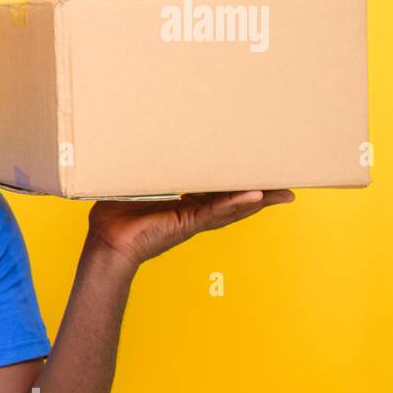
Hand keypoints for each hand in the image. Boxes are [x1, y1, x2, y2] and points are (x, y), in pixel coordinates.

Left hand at [87, 189, 294, 269]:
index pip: (217, 193)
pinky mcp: (186, 224)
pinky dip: (234, 204)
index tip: (257, 174)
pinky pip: (214, 212)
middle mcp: (193, 214)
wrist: (105, 244)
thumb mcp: (131, 188)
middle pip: (234, 202)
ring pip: (232, 208)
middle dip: (261, 194)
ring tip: (283, 192)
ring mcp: (192, 220)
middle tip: (287, 185)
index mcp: (184, 206)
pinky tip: (255, 197)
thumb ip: (138, 171)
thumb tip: (131, 147)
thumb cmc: (113, 219)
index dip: (238, 185)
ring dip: (258, 200)